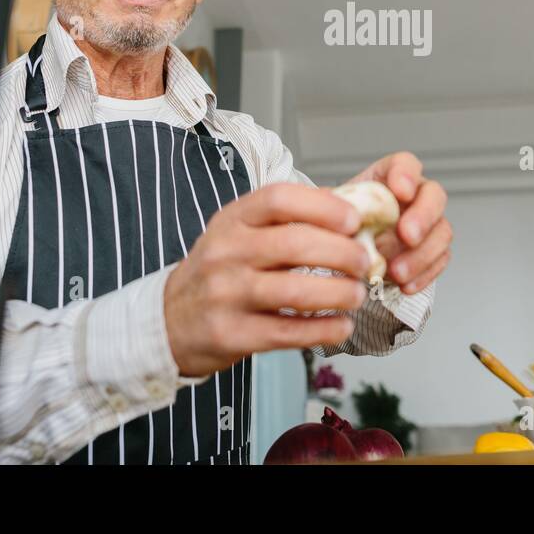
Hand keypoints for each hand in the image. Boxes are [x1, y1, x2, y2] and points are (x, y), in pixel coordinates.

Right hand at [163, 182, 372, 376]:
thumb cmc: (219, 271)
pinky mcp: (231, 334)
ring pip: (295, 291)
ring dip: (338, 293)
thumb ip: (285, 219)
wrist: (168, 319)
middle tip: (365, 262)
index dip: (323, 206)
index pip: (279, 199)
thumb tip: (347, 205)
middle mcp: (226, 252)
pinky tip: (341, 326)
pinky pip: (287, 333)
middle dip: (342, 253)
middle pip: (295, 245)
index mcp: (232, 219)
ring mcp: (226, 294)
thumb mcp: (239, 232)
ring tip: (358, 295)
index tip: (354, 219)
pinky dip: (323, 330)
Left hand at [344, 151, 451, 295]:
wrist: (345, 254)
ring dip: (422, 254)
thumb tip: (325, 208)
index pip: (405, 164)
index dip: (407, 174)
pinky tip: (405, 285)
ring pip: (441, 231)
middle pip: (433, 195)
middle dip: (423, 216)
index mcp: (388, 178)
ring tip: (397, 272)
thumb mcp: (331, 213)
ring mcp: (426, 225)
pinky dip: (424, 275)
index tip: (401, 192)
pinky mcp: (431, 252)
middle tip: (407, 235)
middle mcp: (414, 197)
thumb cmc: (340, 226)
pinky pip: (439, 261)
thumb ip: (333, 208)